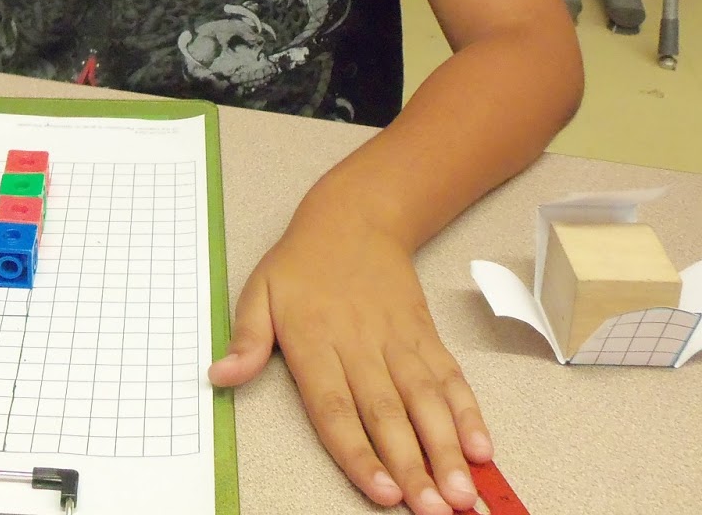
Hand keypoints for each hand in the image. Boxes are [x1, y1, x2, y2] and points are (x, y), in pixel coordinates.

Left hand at [208, 214, 490, 513]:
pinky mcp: (424, 335)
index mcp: (315, 342)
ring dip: (447, 449)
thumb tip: (220, 375)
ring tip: (463, 493)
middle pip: (389, 414)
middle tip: (436, 512)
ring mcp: (398, 341)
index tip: (384, 492)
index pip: (337, 409)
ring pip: (426, 400)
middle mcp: (361, 345)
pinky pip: (449, 377)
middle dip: (416, 467)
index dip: (361, 454)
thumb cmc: (302, 264)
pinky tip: (481, 447)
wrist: (354, 217)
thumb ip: (245, 339)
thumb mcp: (258, 292)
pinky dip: (467, 412)